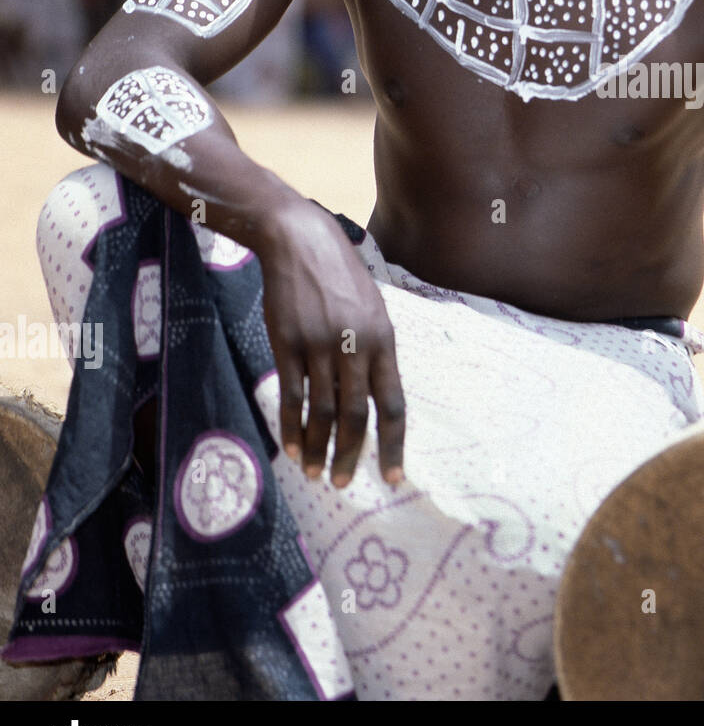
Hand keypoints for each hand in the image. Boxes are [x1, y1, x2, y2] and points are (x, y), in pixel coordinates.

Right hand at [257, 201, 404, 488]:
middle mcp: (355, 346)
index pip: (393, 403)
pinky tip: (293, 448)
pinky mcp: (287, 344)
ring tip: (317, 473)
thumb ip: (376, 352)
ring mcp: (319, 346)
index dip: (394, 444)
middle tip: (345, 483)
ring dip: (320, 448)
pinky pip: (291, 396)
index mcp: (384, 339)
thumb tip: (376, 396)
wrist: (300, 241)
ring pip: (323, 411)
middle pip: (357, 415)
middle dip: (353, 455)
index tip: (394, 477)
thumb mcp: (373, 309)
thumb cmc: (341, 276)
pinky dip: (292, 427)